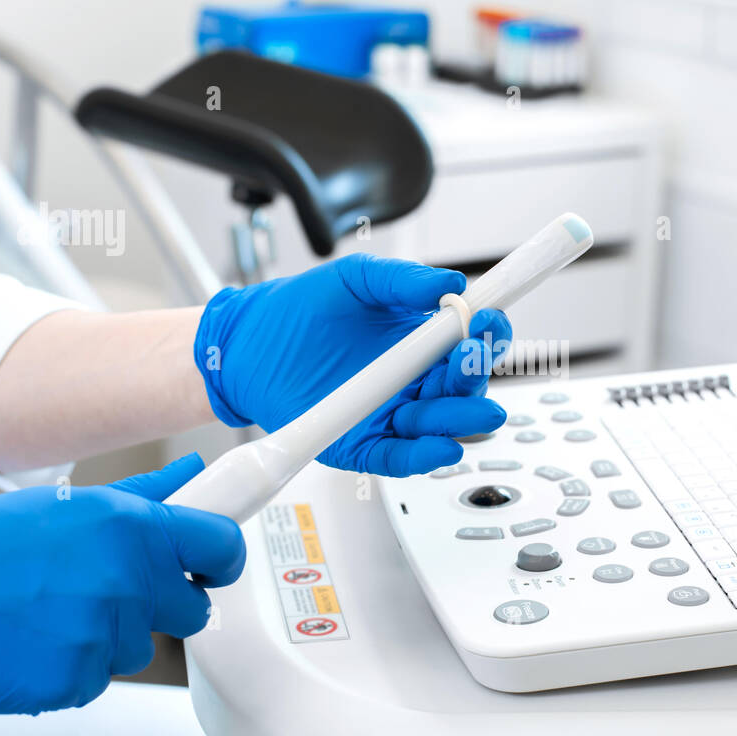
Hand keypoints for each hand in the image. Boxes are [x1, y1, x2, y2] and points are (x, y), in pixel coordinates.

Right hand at [0, 455, 242, 714]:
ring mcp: (103, 632)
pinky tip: (38, 641)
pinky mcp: (76, 679)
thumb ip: (144, 497)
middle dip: (162, 604)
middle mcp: (127, 578)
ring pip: (141, 647)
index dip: (222, 559)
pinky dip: (73, 667)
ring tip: (54, 611)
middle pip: (193, 609)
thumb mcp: (72, 505)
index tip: (211, 565)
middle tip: (109, 590)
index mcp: (133, 527)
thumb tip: (191, 475)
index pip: (223, 546)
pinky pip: (99, 679)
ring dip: (109, 636)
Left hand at [194, 254, 511, 476]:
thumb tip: (450, 282)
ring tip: (470, 410)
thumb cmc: (300, 310)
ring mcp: (390, 415)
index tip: (488, 320)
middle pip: (464, 390)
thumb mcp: (356, 279)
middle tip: (470, 359)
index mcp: (420, 343)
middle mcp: (412, 382)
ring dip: (459, 419)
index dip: (488, 334)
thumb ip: (403, 281)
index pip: (472, 344)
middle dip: (474, 378)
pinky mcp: (363, 445)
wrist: (248, 343)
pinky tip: (441, 447)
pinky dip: (424, 456)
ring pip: (440, 427)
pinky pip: (400, 456)